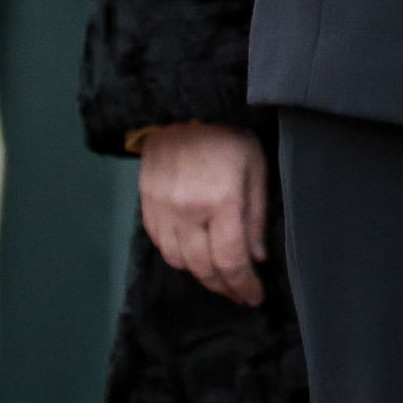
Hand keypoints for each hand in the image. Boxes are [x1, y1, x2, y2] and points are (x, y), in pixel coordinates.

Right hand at [139, 122, 268, 307]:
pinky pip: (161, 245)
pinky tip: (194, 254)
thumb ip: (256, 216)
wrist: (184, 105)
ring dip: (201, 274)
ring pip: (179, 261)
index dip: (244, 285)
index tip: (255, 297)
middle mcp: (188, 211)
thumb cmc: (229, 133)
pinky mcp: (146, 204)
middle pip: (204, 268)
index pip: (232, 260)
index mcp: (221, 200)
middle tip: (239, 292)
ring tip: (219, 276)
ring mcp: (163, 209)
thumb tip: (256, 258)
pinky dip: (179, 256)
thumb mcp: (256, 167)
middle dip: (224, 286)